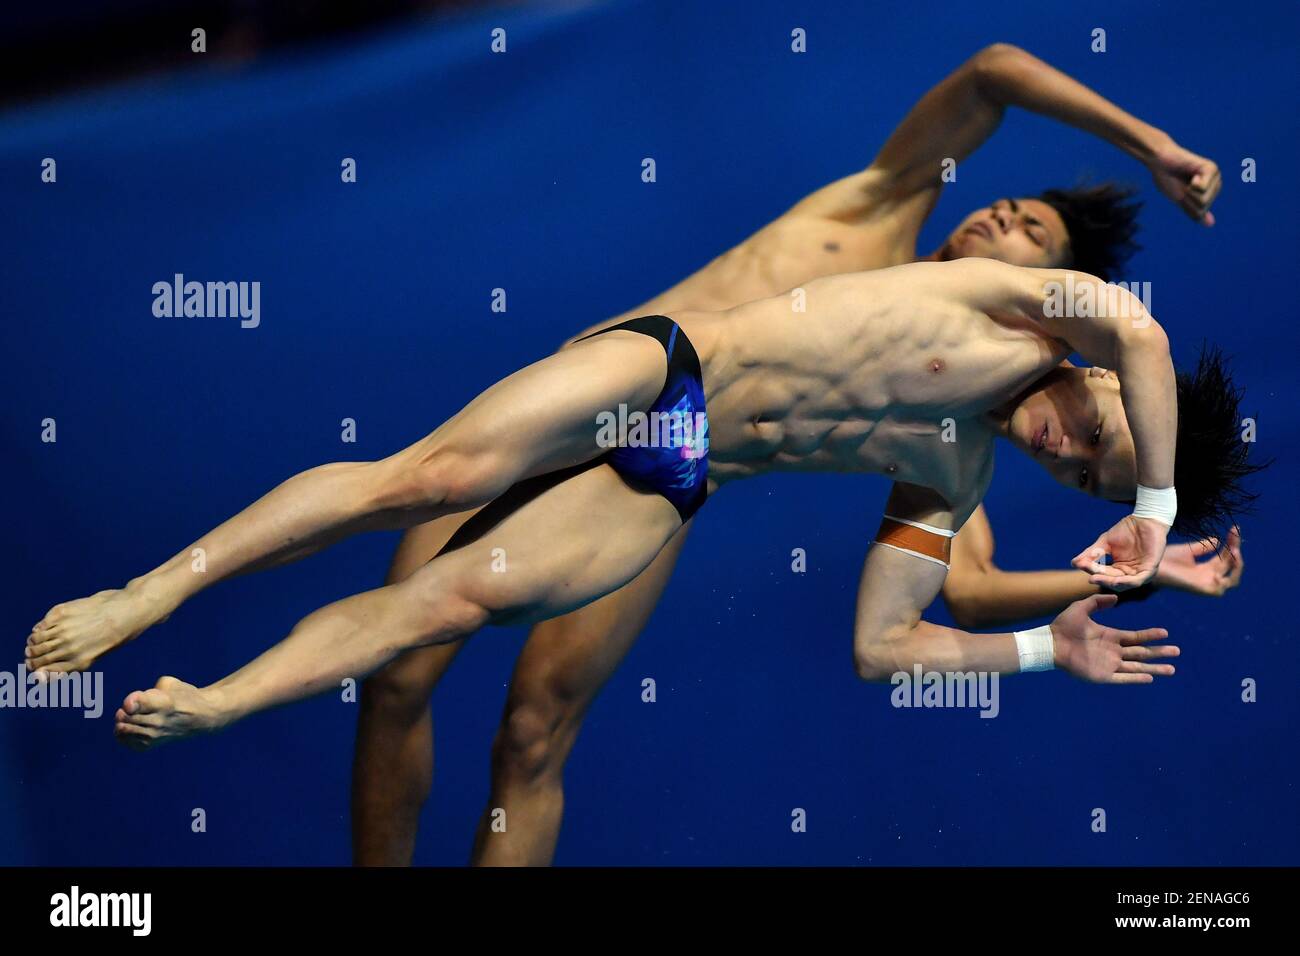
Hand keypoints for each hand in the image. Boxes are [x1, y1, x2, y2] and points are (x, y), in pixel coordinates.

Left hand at [1051, 593, 1177, 683]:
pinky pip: (1122, 678)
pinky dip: (1136, 678)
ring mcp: (1108, 664)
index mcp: (1110, 637)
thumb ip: (1097, 602)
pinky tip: (1150, 677)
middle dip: (1159, 652)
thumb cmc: (1063, 626)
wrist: (1049, 643)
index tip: (1166, 633)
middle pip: (1141, 653)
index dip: (1150, 636)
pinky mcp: (1101, 676)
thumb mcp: (1081, 608)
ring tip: (1171, 669)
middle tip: (1177, 652)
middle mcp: (1113, 651)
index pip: (1136, 637)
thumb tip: (1115, 597)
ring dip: (1154, 668)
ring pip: (1137, 667)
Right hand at [1073, 515, 1169, 589]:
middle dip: (1101, 580)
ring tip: (1099, 579)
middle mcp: (1129, 573)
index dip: (1092, 571)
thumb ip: (1091, 554)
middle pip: (1113, 582)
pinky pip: (1138, 580)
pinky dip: (1127, 582)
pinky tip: (1117, 581)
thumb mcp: (1104, 543)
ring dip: (1111, 583)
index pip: (1104, 574)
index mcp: (1119, 569)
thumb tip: (1074, 563)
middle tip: (1090, 578)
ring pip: (1125, 584)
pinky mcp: (1150, 569)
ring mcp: (1140, 572)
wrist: (1144, 519)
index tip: (1080, 565)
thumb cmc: (1126, 530)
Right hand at [1149, 140, 1220, 225]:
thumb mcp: (1181, 200)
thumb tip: (1211, 224)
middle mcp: (1216, 183)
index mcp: (1210, 192)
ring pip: (1203, 200)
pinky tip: (1191, 174)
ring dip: (1188, 192)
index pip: (1201, 212)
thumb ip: (1195, 211)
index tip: (1180, 191)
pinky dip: (1192, 185)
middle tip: (1182, 184)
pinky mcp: (1211, 169)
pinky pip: (1201, 190)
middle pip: (1203, 207)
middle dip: (1188, 199)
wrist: (1159, 161)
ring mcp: (1215, 175)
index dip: (1186, 205)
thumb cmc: (1168, 178)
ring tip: (1186, 179)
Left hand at [1154, 526, 1244, 595]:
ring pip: (1232, 581)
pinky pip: (1219, 590)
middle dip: (1235, 548)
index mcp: (1207, 569)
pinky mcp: (1199, 589)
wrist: (1150, 564)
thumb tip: (1218, 539)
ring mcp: (1205, 584)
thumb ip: (1204, 547)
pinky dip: (1225, 580)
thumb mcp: (1188, 550)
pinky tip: (1223, 564)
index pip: (1226, 557)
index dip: (1232, 543)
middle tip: (1234, 533)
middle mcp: (1209, 577)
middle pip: (1231, 566)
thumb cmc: (1166, 558)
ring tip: (1234, 550)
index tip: (1235, 528)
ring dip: (1236, 566)